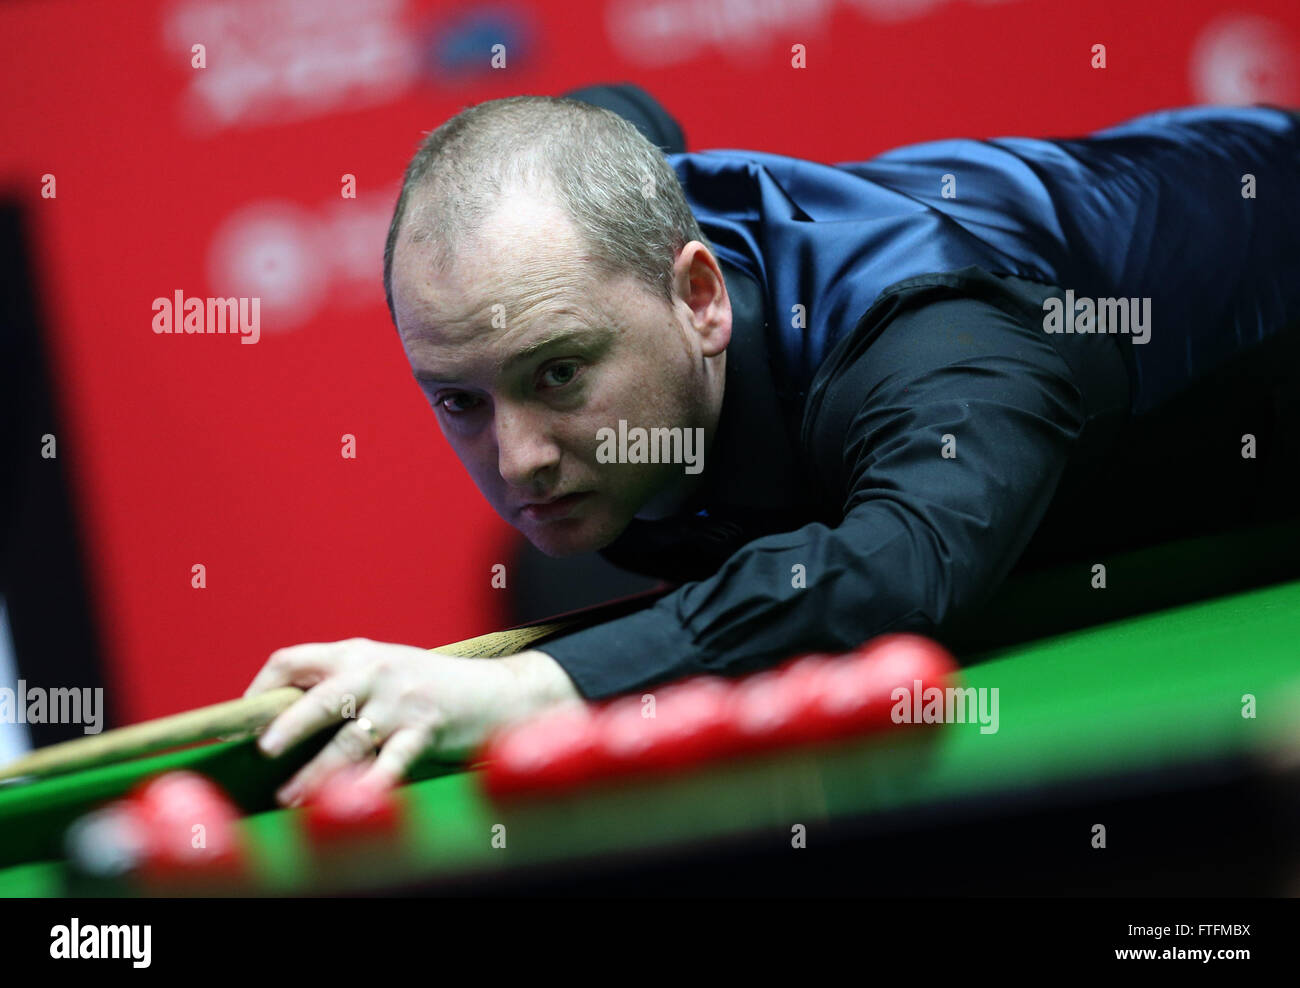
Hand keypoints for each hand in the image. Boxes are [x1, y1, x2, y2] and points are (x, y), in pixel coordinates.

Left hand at [243, 640, 580, 805]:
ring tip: (290, 799)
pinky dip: (370, 786)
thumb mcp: (380, 670)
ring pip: (349, 742)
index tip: (245, 717)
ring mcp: (400, 703)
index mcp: (355, 654)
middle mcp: (375, 673)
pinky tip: (351, 802)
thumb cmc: (426, 687)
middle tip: (264, 750)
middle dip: (289, 725)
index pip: (294, 660)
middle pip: (321, 698)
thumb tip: (275, 719)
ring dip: (317, 774)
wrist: (493, 692)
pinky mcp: (424, 731)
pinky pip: (390, 764)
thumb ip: (338, 684)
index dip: (262, 686)